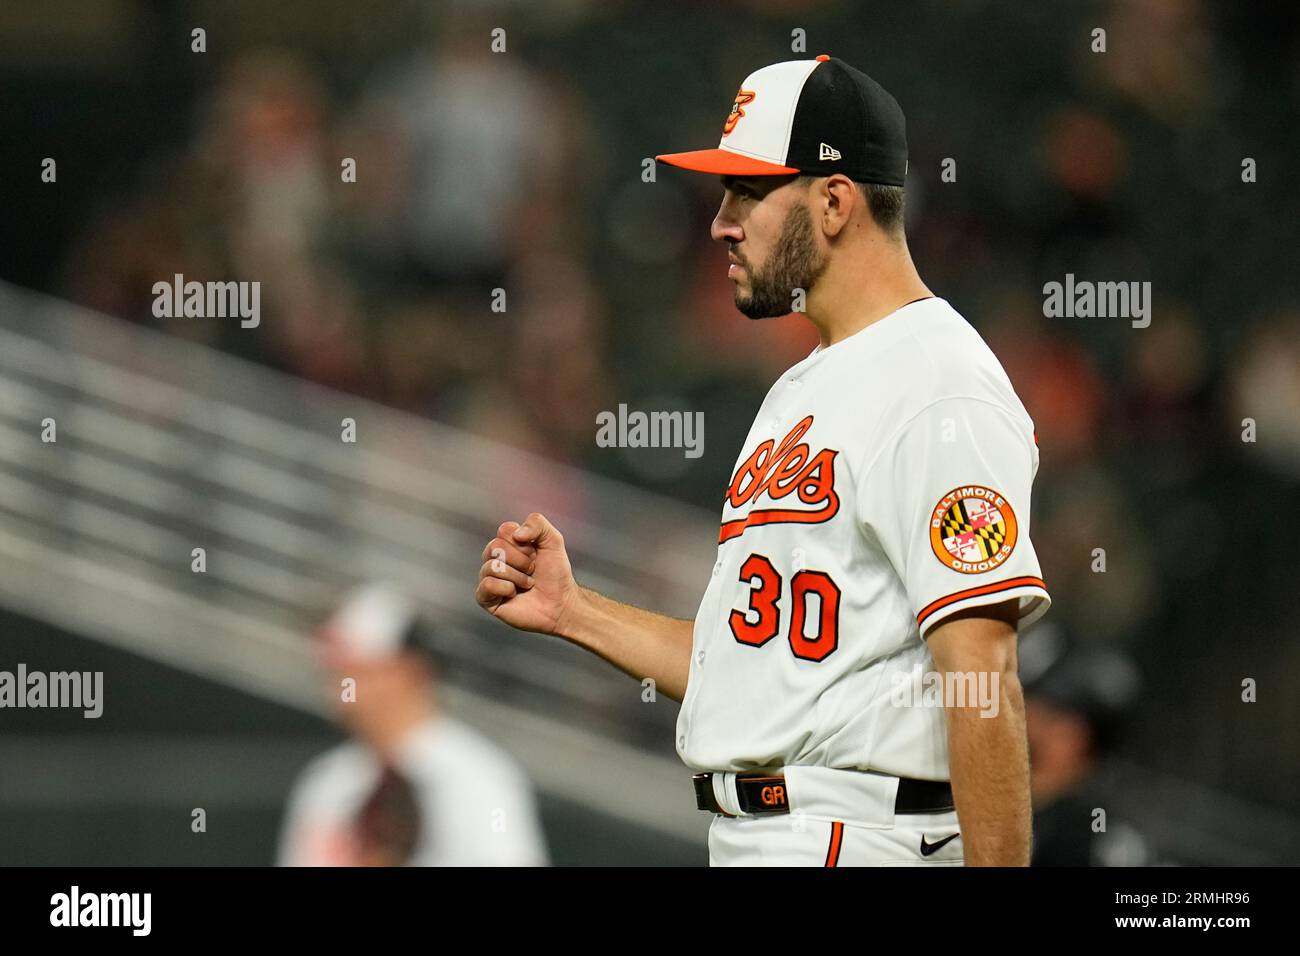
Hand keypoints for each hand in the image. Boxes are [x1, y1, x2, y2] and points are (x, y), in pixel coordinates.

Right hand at [476, 512, 580, 636]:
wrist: (561, 603)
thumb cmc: (556, 574)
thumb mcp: (553, 541)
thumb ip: (537, 523)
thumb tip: (516, 533)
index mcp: (507, 543)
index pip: (504, 530)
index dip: (524, 542)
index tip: (535, 553)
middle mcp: (495, 559)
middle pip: (495, 546)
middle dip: (522, 560)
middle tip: (533, 571)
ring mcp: (488, 578)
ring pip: (492, 566)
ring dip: (518, 576)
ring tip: (528, 584)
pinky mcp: (485, 598)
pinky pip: (487, 585)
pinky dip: (506, 588)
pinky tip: (514, 594)